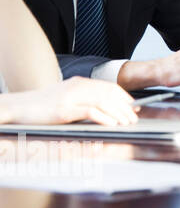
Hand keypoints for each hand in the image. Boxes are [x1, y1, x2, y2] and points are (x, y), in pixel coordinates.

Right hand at [0, 77, 138, 126]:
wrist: (18, 106)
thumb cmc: (41, 106)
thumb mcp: (66, 97)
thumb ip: (83, 99)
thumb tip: (105, 108)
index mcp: (79, 83)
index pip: (109, 87)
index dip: (124, 97)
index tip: (134, 107)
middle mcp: (77, 87)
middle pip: (110, 94)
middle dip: (125, 107)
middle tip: (133, 118)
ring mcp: (70, 97)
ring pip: (103, 101)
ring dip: (119, 113)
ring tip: (126, 122)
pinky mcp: (63, 110)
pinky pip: (90, 111)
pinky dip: (104, 117)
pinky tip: (112, 124)